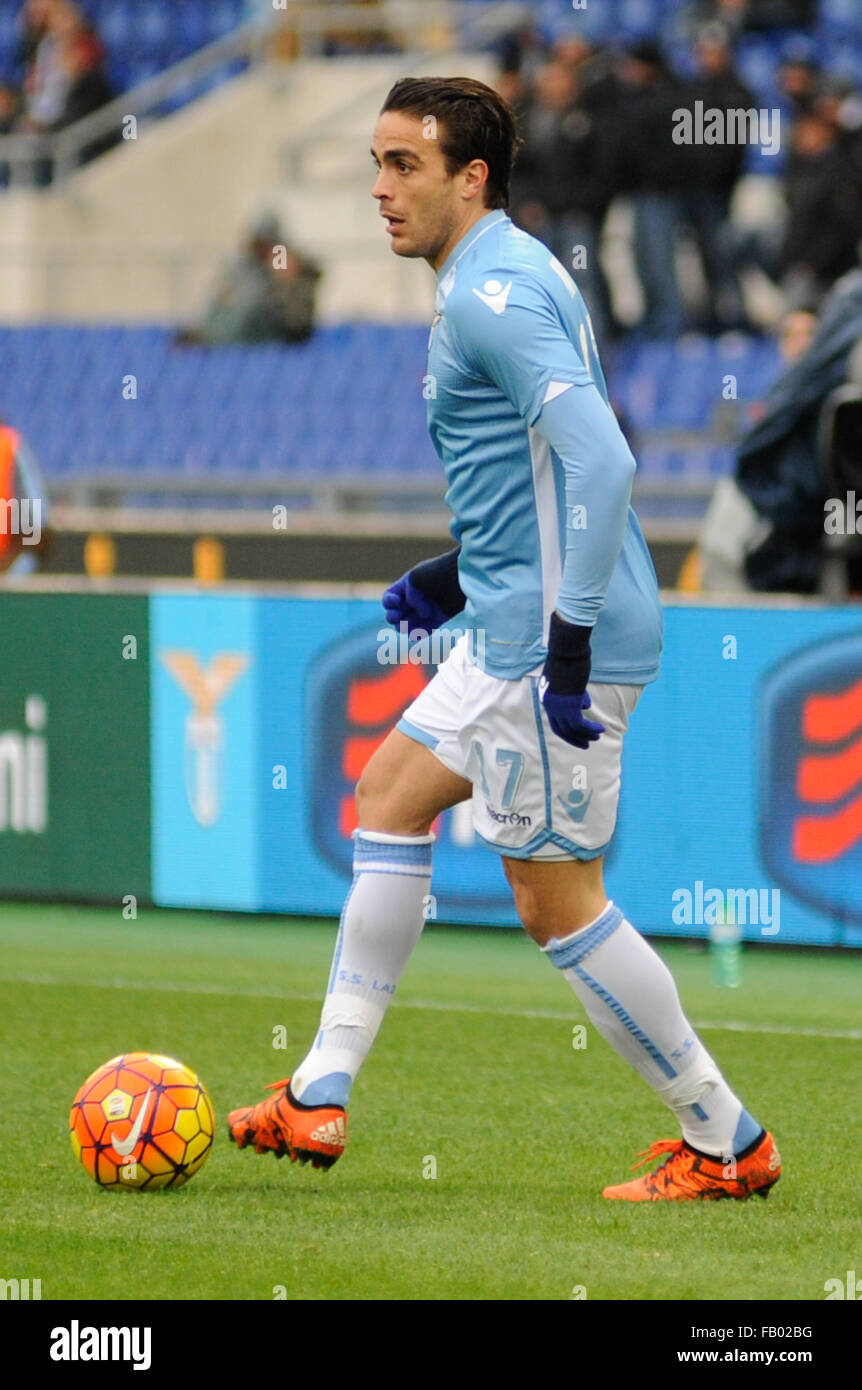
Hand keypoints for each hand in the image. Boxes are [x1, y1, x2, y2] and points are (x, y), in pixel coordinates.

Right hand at [382, 547, 464, 636]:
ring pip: (408, 626)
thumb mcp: (416, 577)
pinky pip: (425, 631)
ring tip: (409, 625)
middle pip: (395, 615)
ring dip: (405, 627)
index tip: (396, 601)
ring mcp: (426, 609)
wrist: (463, 575)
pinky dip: (420, 634)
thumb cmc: (439, 570)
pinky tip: (418, 633)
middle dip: (393, 617)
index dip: (388, 603)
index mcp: (407, 586)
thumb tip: (422, 614)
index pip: (390, 598)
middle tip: (398, 616)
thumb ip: (410, 596)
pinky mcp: (439, 619)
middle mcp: (415, 599)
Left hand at [540, 612, 605, 748]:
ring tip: (598, 736)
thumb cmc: (568, 658)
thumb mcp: (569, 679)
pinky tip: (600, 728)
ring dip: (586, 734)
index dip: (566, 731)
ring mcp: (558, 707)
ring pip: (572, 729)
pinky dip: (590, 729)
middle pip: (561, 730)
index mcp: (547, 698)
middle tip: (587, 744)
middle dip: (574, 739)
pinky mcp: (569, 706)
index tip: (577, 735)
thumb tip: (583, 705)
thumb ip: (575, 693)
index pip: (555, 721)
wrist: (567, 650)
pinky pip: (580, 725)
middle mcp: (550, 705)